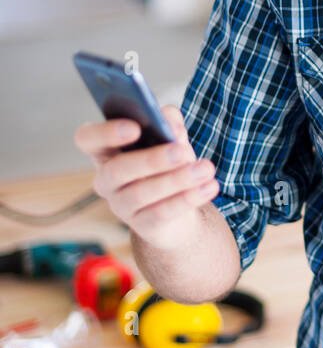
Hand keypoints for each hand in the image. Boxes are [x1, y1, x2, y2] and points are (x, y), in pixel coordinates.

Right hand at [73, 105, 218, 250]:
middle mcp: (106, 180)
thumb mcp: (170, 137)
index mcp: (106, 151)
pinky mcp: (142, 226)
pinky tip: (208, 186)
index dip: (105, 133)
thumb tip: (171, 124)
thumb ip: (168, 121)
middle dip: (151, 160)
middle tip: (181, 152)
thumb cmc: (168, 164)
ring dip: (177, 180)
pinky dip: (187, 198)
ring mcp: (121, 206)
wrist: (179, 208)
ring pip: (142, 193)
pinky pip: (161, 213)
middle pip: (116, 170)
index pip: (87, 138)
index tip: (135, 128)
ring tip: (205, 168)